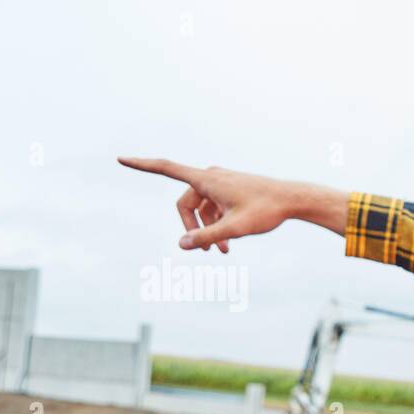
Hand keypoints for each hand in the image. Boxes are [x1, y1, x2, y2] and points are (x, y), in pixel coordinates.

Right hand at [117, 157, 348, 251]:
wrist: (293, 200)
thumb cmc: (266, 211)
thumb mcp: (235, 228)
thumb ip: (207, 237)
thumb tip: (182, 244)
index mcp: (207, 180)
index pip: (166, 168)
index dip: (142, 165)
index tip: (121, 159)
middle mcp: (211, 176)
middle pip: (186, 203)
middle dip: (191, 227)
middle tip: (203, 251)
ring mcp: (221, 181)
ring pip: (201, 207)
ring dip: (206, 229)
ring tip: (221, 253)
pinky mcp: (231, 189)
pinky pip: (214, 206)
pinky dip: (216, 223)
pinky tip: (227, 244)